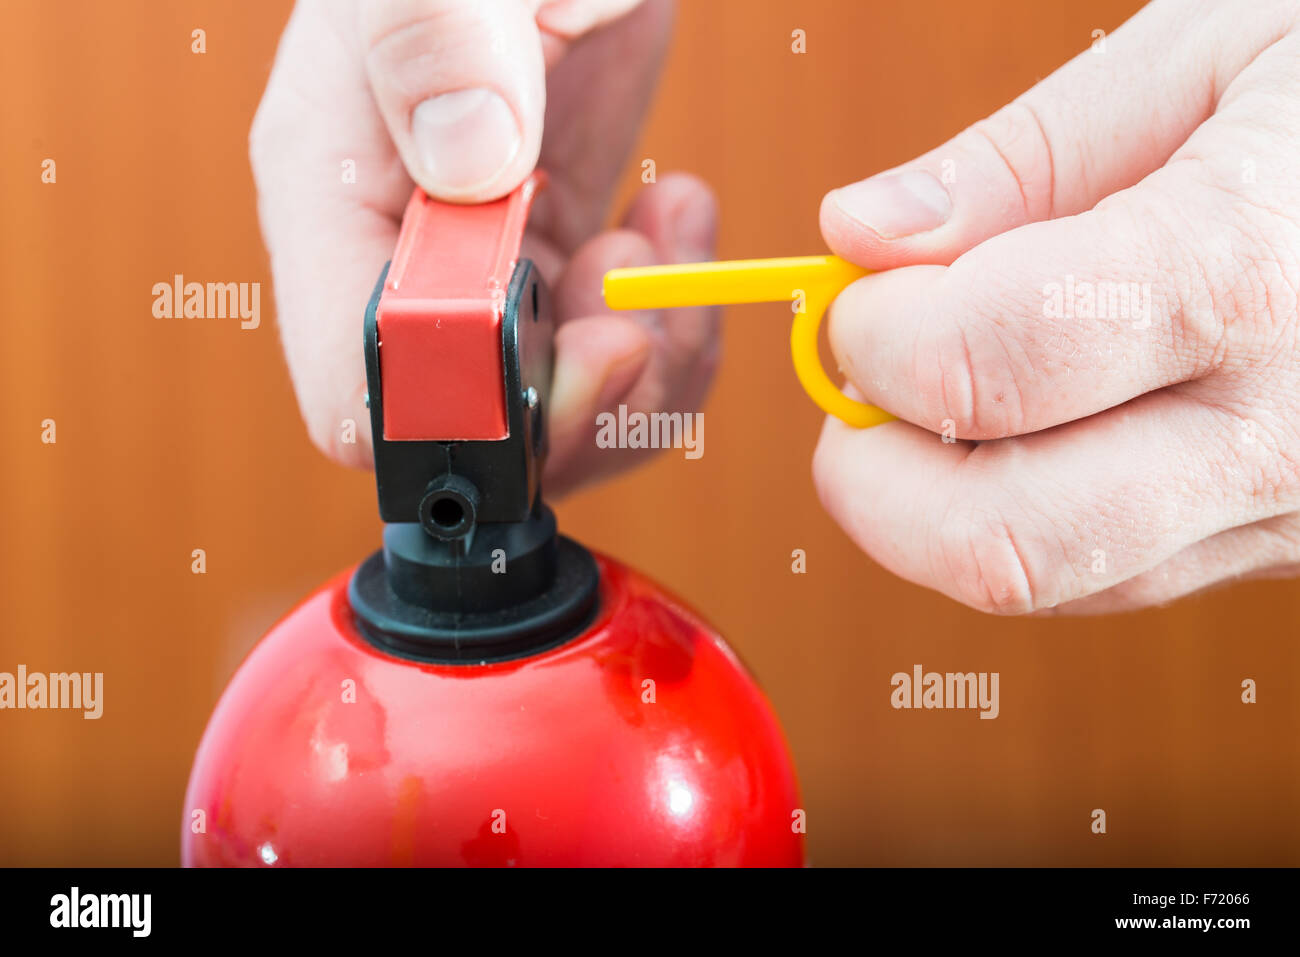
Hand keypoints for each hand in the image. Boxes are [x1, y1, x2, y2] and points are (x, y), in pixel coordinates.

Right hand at [251, 0, 719, 494]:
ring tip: (663, 241)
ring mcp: (480, 264)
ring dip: (641, 365)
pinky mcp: (551, 255)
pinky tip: (674, 222)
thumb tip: (470, 165)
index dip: (473, 410)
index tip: (584, 345)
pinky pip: (610, 354)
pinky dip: (669, 321)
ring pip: (553, 410)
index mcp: (331, 195)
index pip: (361, 387)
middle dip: (578, 405)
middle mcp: (397, 254)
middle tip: (638, 319)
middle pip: (468, 427)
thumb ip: (434, 41)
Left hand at [814, 0, 1299, 613]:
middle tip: (854, 400)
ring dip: (938, 513)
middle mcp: (1278, 432)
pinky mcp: (1287, 546)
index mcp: (1245, 273)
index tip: (857, 301)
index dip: (873, 341)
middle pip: (1005, 542)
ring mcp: (1291, 511)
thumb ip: (1021, 159)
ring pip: (1051, 582)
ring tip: (943, 401)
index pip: (983, 366)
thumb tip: (859, 237)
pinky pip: (1113, 577)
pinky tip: (1031, 432)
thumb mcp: (1214, 50)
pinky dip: (1024, 521)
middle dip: (874, 487)